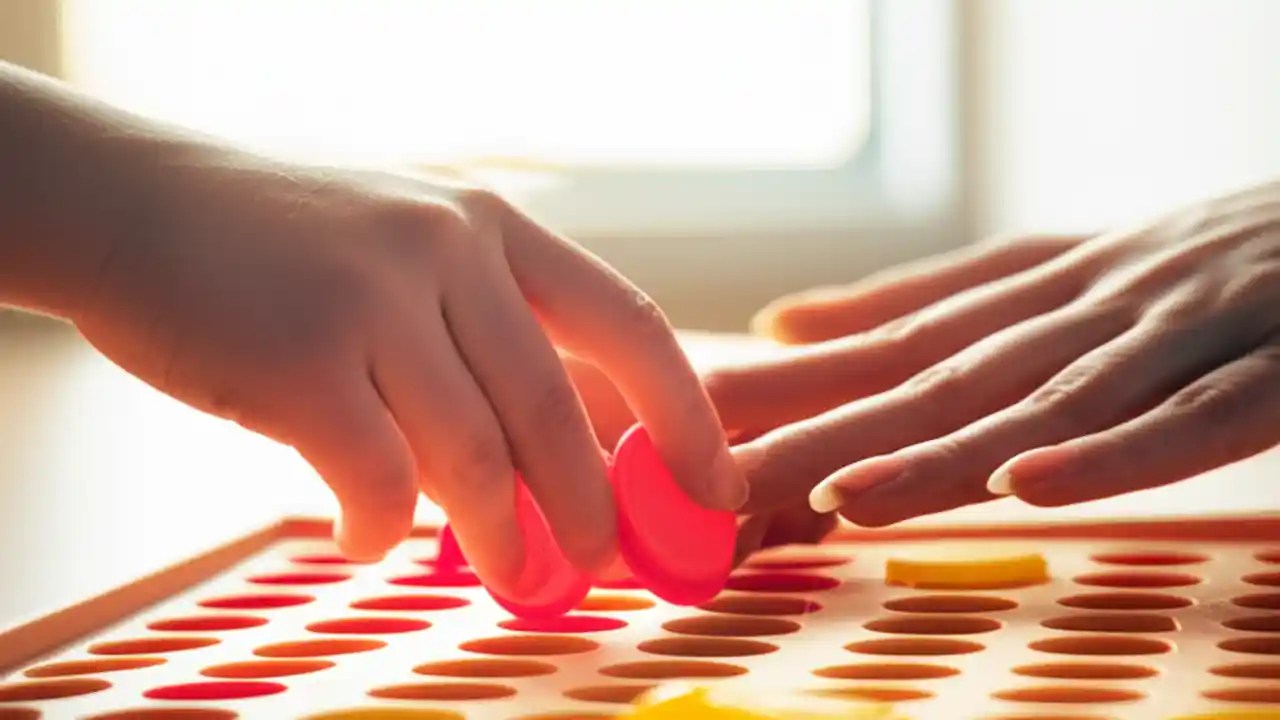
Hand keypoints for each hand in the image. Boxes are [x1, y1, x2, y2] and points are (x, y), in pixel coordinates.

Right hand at [69, 147, 743, 593]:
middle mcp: (446, 251)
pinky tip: (368, 539)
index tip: (712, 482)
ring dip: (500, 537)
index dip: (682, 413)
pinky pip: (373, 480)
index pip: (627, 321)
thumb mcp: (407, 240)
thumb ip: (482, 323)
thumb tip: (556, 447)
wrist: (136, 201)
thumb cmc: (283, 239)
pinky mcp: (300, 362)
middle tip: (598, 564)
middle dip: (587, 505)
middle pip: (554, 409)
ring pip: (472, 457)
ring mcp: (373, 304)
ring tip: (517, 579)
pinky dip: (379, 527)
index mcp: (491, 225)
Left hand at [708, 183, 1279, 528]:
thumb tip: (790, 321)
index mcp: (1037, 289)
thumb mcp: (1056, 272)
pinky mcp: (1272, 372)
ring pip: (1045, 402)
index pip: (898, 342)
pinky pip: (1188, 422)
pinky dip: (1111, 453)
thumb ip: (933, 299)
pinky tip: (1034, 483)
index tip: (701, 420)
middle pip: (943, 377)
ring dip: (943, 450)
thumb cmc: (1202, 261)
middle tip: (728, 477)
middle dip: (829, 431)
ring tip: (846, 493)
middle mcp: (1090, 306)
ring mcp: (1178, 334)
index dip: (796, 387)